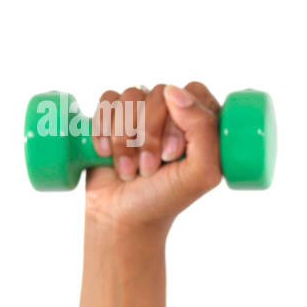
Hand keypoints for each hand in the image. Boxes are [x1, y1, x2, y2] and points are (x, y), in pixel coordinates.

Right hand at [84, 82, 222, 233]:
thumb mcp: (201, 173)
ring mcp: (143, 113)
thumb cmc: (165, 198)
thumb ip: (204, 131)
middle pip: (160, 93)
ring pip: (131, 95)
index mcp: (203, 124)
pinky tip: (105, 154)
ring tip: (128, 169)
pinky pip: (106, 100)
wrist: (121, 216)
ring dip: (125, 137)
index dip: (180, 119)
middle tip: (148, 169)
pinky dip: (103, 129)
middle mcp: (174, 114)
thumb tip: (174, 91)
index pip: (194, 92)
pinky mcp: (114, 116)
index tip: (173, 154)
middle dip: (149, 135)